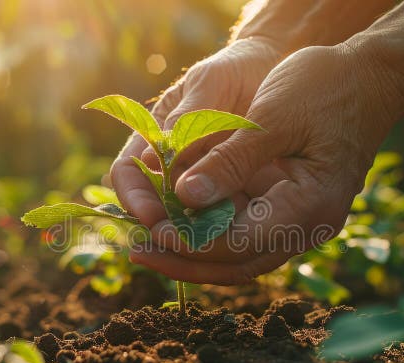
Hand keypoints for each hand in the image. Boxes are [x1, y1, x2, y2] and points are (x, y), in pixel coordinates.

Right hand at [108, 37, 283, 226]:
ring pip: (189, 220)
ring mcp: (204, 182)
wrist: (276, 70)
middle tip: (180, 244)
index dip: (133, 198)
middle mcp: (173, 166)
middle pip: (154, 207)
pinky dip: (227, 232)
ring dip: (195, 237)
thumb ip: (186, 120)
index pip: (128, 173)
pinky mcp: (234, 193)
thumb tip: (154, 159)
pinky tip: (241, 240)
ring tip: (210, 251)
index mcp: (154, 138)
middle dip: (162, 229)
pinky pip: (226, 220)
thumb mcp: (210, 86)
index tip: (151, 215)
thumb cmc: (234, 71)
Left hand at [130, 44, 403, 284]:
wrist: (370, 79)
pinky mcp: (290, 208)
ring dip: (194, 250)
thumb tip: (183, 197)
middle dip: (185, 261)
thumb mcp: (274, 117)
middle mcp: (308, 225)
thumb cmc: (326, 88)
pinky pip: (244, 231)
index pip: (240, 244)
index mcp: (310, 206)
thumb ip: (230, 161)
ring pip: (239, 254)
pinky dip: (210, 229)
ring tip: (147, 240)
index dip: (191, 242)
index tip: (151, 230)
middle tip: (138, 251)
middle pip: (237, 263)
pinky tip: (178, 220)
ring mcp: (301, 220)